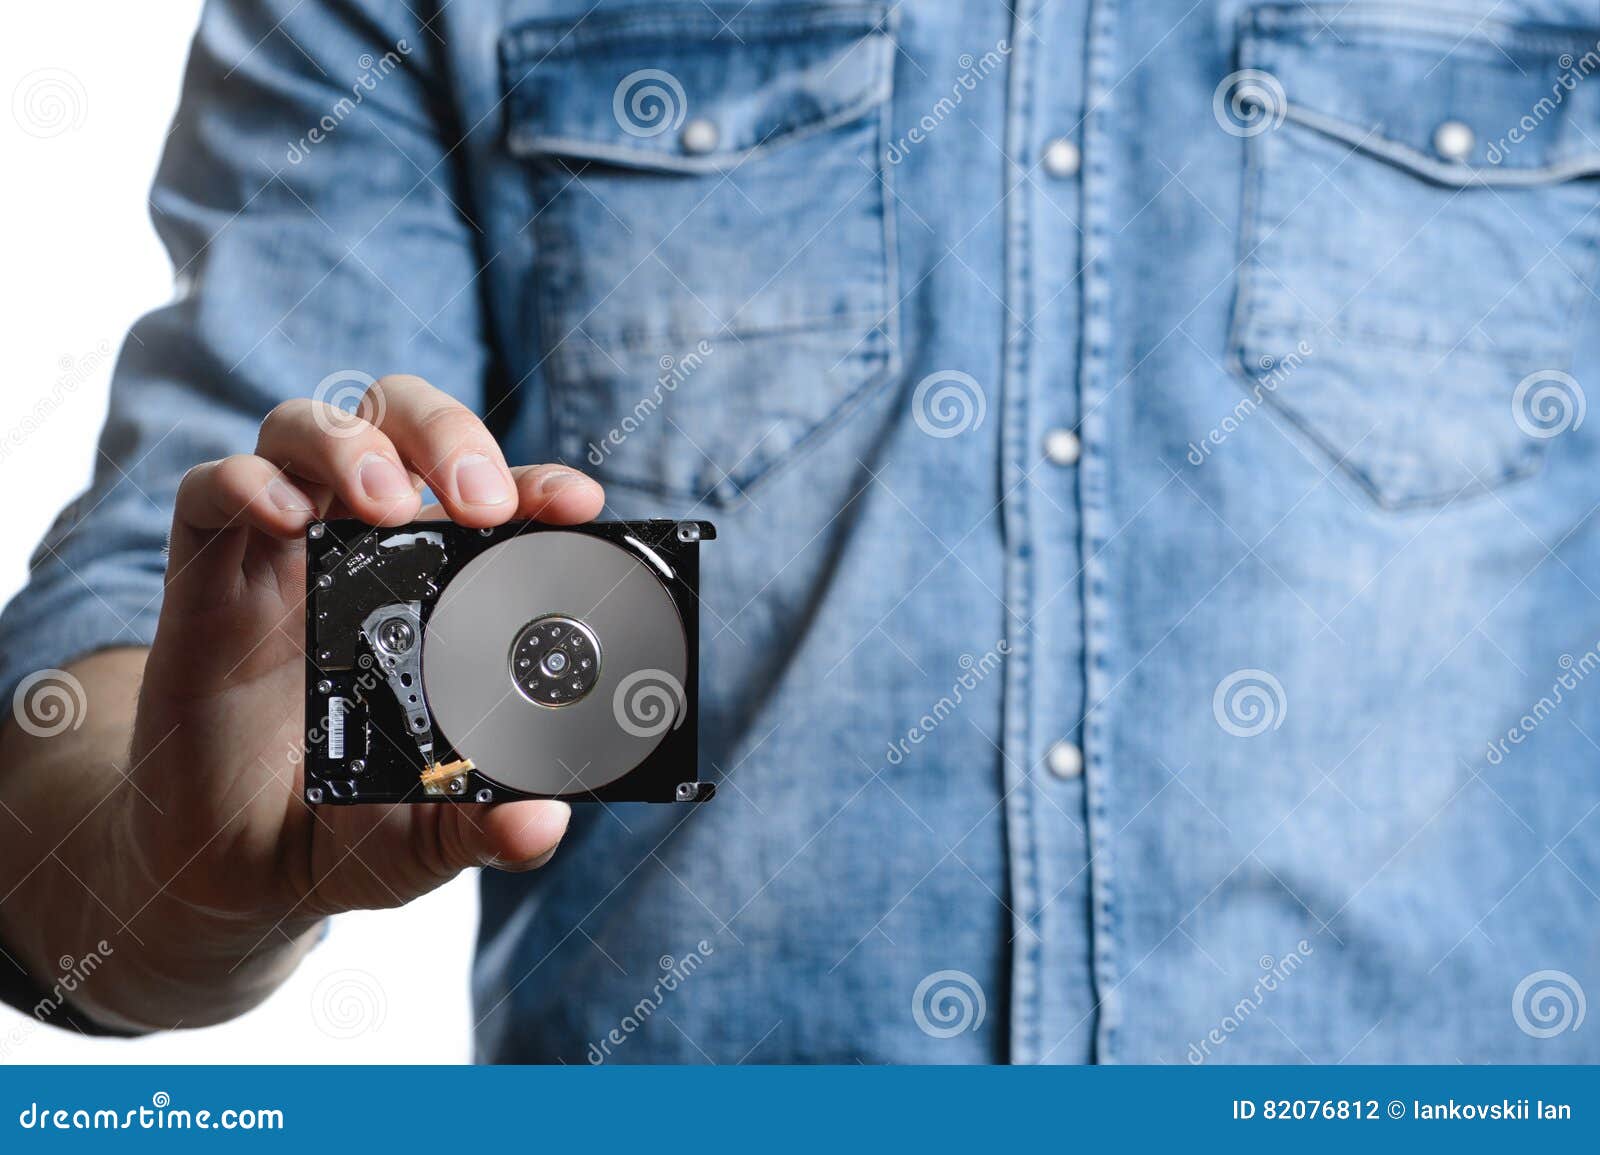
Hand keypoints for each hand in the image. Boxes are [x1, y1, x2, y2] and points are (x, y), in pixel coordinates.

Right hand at [116, 375, 602, 1021]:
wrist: (229, 867)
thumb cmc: (340, 824)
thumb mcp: (423, 836)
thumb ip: (480, 827)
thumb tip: (543, 826)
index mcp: (437, 584)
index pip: (491, 499)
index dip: (536, 484)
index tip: (579, 504)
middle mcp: (362, 548)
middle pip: (400, 421)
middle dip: (445, 434)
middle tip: (480, 500)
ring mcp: (280, 552)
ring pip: (306, 428)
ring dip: (352, 445)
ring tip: (389, 504)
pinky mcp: (206, 576)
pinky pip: (211, 489)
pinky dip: (248, 484)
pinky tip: (287, 521)